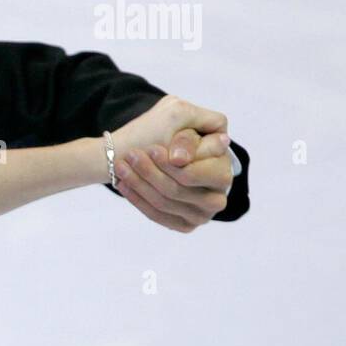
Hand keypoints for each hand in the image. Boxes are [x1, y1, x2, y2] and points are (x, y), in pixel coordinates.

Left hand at [110, 96, 231, 232]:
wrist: (153, 152)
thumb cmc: (169, 132)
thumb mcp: (178, 121)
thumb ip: (186, 138)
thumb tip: (180, 160)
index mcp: (224, 168)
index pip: (196, 172)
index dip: (172, 164)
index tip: (152, 150)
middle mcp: (218, 196)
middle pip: (179, 189)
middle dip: (151, 173)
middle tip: (132, 156)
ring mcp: (202, 213)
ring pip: (165, 202)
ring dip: (139, 183)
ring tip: (121, 166)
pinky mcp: (186, 224)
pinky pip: (159, 216)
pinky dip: (137, 198)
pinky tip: (122, 183)